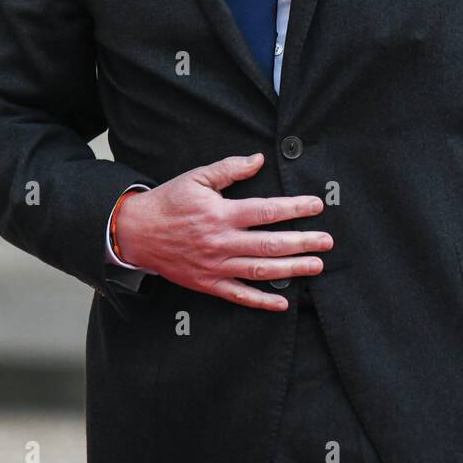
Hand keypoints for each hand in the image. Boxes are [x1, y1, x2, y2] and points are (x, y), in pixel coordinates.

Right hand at [114, 152, 330, 309]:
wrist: (136, 233)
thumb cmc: (168, 202)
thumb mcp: (197, 178)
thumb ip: (230, 169)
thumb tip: (258, 159)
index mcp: (221, 214)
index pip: (266, 211)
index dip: (294, 208)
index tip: (315, 206)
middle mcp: (222, 242)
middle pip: (270, 244)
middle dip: (302, 243)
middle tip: (326, 242)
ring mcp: (215, 266)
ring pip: (260, 271)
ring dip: (291, 270)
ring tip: (316, 266)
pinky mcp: (208, 284)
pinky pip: (238, 295)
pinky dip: (261, 301)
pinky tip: (282, 302)